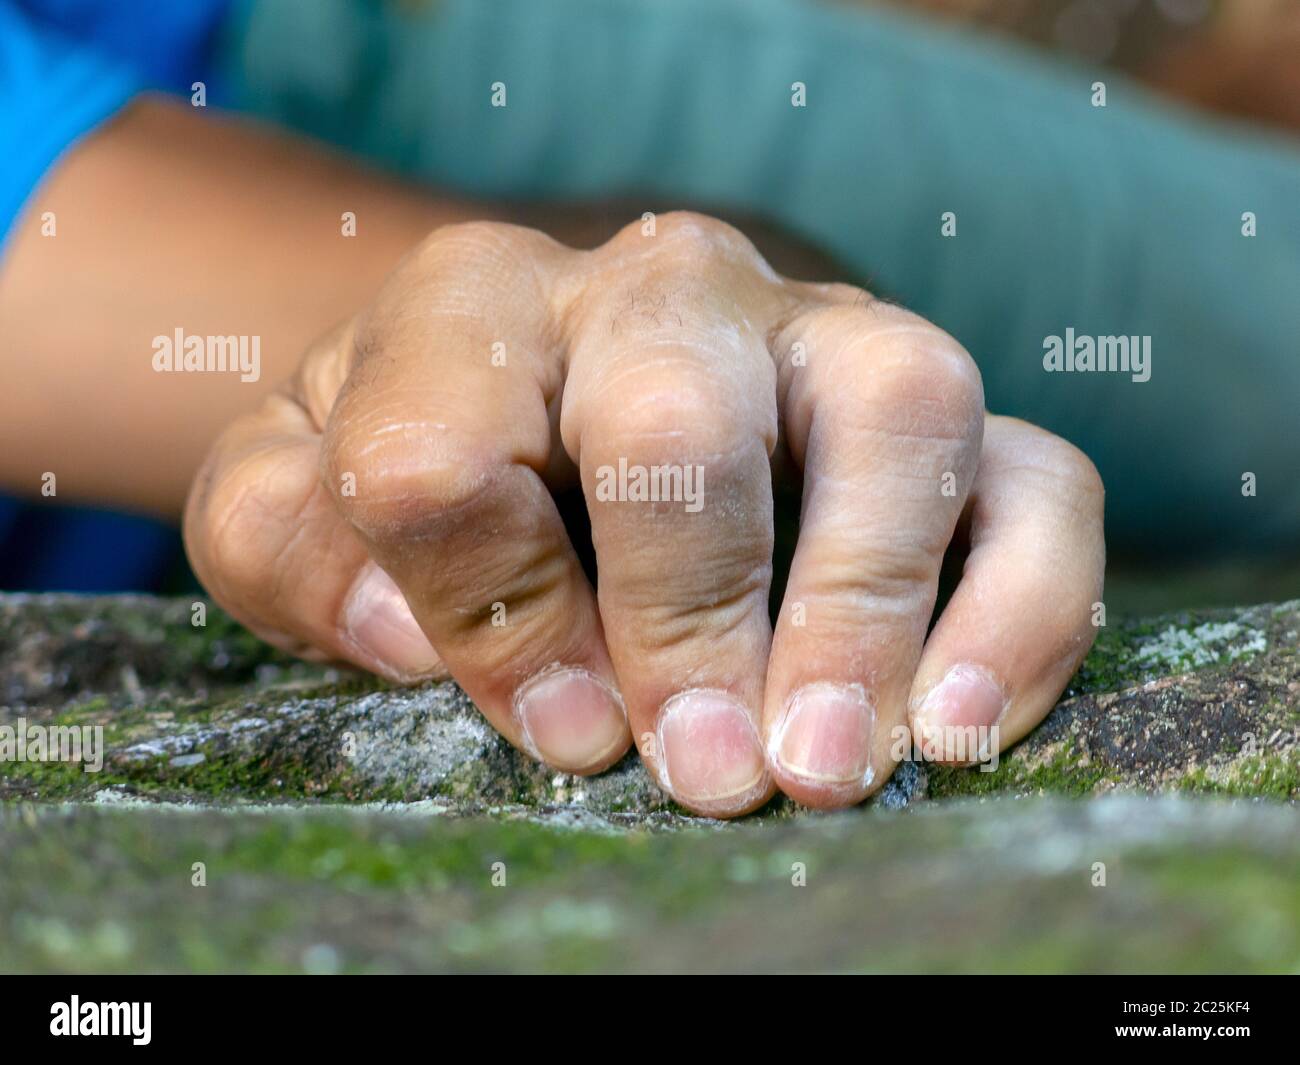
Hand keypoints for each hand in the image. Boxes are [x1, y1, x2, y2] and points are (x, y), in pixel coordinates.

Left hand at [184, 212, 1104, 816]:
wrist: (558, 404)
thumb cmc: (434, 474)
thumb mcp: (308, 501)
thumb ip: (288, 540)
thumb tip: (401, 627)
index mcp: (478, 307)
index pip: (440, 450)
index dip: (483, 609)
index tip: (553, 723)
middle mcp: (660, 292)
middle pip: (675, 414)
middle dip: (686, 611)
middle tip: (703, 768)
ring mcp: (822, 336)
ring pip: (899, 403)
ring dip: (865, 605)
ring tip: (827, 762)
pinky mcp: (944, 415)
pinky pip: (1037, 479)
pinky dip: (1018, 608)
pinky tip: (954, 727)